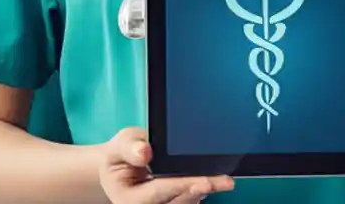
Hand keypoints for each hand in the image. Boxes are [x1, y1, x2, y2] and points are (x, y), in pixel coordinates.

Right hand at [99, 127, 233, 203]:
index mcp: (129, 199)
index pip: (160, 191)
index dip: (184, 185)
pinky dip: (202, 189)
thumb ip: (129, 147)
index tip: (205, 182)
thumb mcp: (119, 146)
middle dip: (202, 188)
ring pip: (189, 202)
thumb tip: (144, 150)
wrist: (120, 169)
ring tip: (219, 178)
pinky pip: (191, 200)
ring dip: (204, 189)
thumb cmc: (120, 157)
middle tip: (225, 182)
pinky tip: (210, 180)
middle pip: (180, 201)